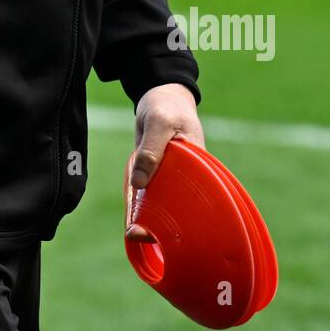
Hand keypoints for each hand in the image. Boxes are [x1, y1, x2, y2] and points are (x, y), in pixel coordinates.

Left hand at [125, 84, 204, 241]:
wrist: (159, 95)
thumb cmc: (166, 107)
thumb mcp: (159, 124)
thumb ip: (150, 151)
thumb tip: (139, 183)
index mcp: (199, 169)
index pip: (195, 201)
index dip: (182, 220)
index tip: (161, 234)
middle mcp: (187, 176)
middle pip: (178, 207)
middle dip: (160, 225)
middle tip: (137, 235)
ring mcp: (171, 176)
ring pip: (162, 202)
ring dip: (148, 217)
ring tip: (131, 232)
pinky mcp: (156, 173)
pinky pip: (150, 192)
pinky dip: (141, 203)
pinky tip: (131, 217)